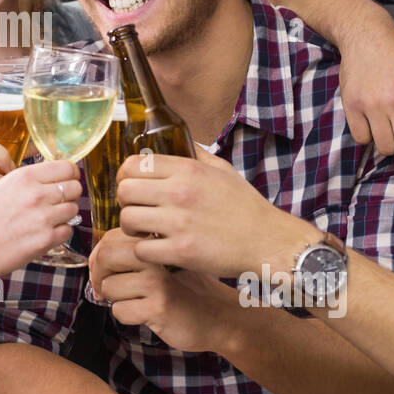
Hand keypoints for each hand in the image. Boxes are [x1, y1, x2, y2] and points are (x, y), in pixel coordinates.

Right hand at [0, 160, 81, 283]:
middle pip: (75, 187)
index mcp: (23, 177)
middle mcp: (35, 194)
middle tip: (59, 200)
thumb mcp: (0, 187)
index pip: (67, 167)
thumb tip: (53, 176)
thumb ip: (27, 180)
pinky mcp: (46, 240)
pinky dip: (60, 232)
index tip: (69, 178)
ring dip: (64, 214)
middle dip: (70, 193)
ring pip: (74, 209)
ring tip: (47, 219)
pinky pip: (68, 230)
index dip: (71, 173)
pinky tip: (43, 233)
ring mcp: (43, 218)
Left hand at [89, 229, 230, 353]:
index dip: (98, 257)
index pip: (110, 238)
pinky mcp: (160, 307)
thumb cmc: (188, 289)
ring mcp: (158, 282)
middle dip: (98, 276)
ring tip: (133, 301)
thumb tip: (95, 259)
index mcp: (156, 242)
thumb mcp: (164, 262)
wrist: (222, 316)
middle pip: (106, 256)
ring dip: (114, 299)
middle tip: (103, 289)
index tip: (101, 272)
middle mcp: (157, 257)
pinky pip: (121, 311)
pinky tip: (143, 315)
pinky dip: (126, 316)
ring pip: (109, 287)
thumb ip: (134, 253)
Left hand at [117, 148, 301, 277]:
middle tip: (136, 210)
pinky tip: (156, 249)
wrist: (269, 241)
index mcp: (188, 170)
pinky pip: (141, 249)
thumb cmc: (246, 208)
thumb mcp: (224, 170)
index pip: (134, 164)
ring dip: (130, 228)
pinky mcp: (181, 252)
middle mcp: (180, 193)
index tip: (132, 186)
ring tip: (143, 231)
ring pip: (127, 219)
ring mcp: (179, 223)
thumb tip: (180, 141)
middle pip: (124, 190)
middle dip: (125, 202)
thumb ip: (197, 155)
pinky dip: (144, 252)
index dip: (125, 176)